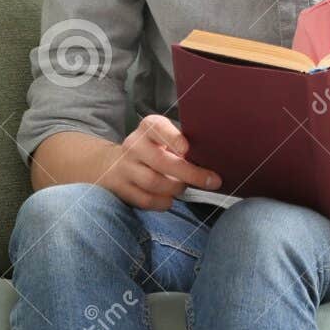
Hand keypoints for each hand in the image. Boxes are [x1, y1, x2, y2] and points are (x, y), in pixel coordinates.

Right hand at [100, 114, 220, 210]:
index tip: (187, 149)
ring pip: (153, 182)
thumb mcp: (166, 138)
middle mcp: (134, 145)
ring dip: (176, 188)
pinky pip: (146, 199)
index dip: (173, 138)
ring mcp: (125, 167)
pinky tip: (169, 198)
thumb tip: (210, 161)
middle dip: (190, 173)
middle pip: (161, 161)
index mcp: (148, 128)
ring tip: (184, 187)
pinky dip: (163, 202)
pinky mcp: (121, 187)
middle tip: (212, 181)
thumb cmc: (154, 150)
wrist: (117, 164)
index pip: (157, 127)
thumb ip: (183, 144)